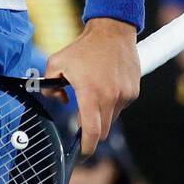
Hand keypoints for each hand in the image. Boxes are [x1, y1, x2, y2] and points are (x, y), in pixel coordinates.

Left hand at [43, 18, 139, 154]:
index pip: (92, 132)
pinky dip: (112, 102)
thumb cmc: (83, 47)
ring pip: (112, 117)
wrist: (112, 31)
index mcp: (91, 94)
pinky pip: (121, 105)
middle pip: (103, 130)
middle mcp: (111, 97)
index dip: (87, 147)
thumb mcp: (57, 62)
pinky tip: (106, 84)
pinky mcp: (133, 91)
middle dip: (92, 131)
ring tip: (95, 91)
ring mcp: (125, 95)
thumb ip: (49, 84)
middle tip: (83, 123)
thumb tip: (57, 99)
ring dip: (102, 114)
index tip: (82, 153)